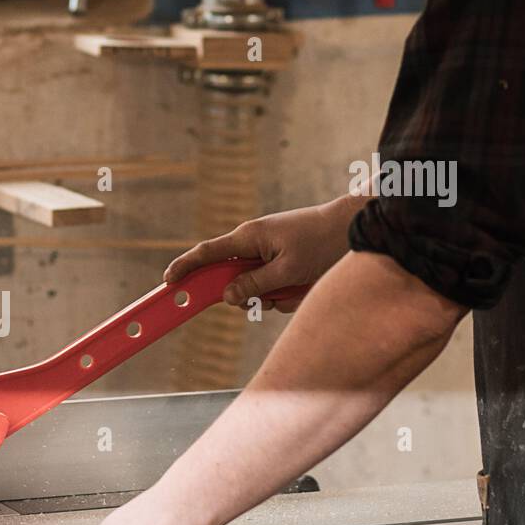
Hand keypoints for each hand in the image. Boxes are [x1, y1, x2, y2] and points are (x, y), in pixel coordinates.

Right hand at [163, 194, 364, 311]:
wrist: (357, 227)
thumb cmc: (323, 242)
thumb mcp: (288, 270)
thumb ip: (255, 285)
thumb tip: (228, 297)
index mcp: (248, 237)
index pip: (205, 255)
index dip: (183, 269)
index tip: (167, 283)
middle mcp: (253, 243)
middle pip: (230, 280)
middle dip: (249, 296)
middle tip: (270, 297)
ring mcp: (267, 252)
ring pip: (254, 289)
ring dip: (274, 297)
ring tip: (300, 286)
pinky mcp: (281, 261)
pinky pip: (273, 287)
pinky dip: (287, 293)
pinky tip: (307, 284)